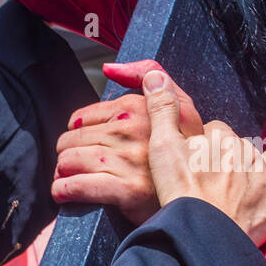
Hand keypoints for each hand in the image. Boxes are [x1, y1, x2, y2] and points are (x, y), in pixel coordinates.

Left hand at [52, 61, 203, 223]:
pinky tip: (64, 192)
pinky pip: (77, 186)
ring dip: (63, 173)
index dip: (79, 134)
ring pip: (70, 160)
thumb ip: (148, 74)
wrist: (203, 198)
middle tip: (76, 167)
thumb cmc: (188, 154)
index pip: (82, 118)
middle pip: (72, 139)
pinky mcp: (127, 189)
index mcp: (139, 107)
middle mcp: (133, 129)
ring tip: (69, 179)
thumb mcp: (179, 106)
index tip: (86, 146)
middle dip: (68, 154)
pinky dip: (64, 190)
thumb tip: (109, 68)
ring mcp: (130, 159)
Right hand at [142, 70, 265, 244]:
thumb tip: (155, 75)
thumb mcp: (162, 148)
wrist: (203, 238)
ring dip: (259, 164)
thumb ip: (162, 111)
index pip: (214, 131)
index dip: (204, 146)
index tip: (194, 163)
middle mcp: (248, 152)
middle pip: (240, 146)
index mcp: (220, 138)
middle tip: (212, 181)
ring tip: (245, 181)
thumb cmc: (180, 196)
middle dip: (228, 157)